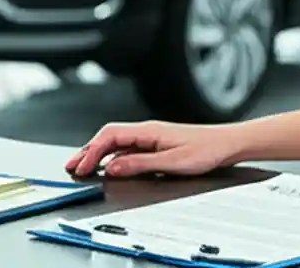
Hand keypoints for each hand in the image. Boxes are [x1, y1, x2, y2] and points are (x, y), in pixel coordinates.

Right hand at [65, 120, 244, 177]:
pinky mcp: (157, 145)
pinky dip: (112, 158)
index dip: (91, 152)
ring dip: (98, 155)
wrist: (227, 144)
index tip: (80, 167)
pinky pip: (127, 150)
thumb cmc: (206, 149)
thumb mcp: (172, 161)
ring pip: (116, 144)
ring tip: (83, 167)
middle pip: (108, 138)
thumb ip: (140, 164)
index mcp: (148, 130)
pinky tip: (109, 167)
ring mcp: (151, 137)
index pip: (109, 136)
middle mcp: (147, 131)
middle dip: (87, 151)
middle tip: (71, 167)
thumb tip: (112, 168)